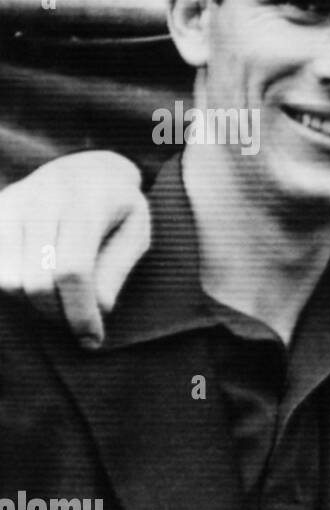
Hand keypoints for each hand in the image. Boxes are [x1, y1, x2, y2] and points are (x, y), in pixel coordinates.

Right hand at [0, 151, 149, 347]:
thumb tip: (98, 308)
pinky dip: (11, 290)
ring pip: (7, 281)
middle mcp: (41, 202)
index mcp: (85, 205)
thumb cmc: (117, 208)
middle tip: (75, 322)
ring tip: (56, 302)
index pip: (73, 272)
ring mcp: (10, 206)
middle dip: (57, 314)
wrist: (86, 169)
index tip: (92, 340)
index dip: (80, 313)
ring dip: (31, 306)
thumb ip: (118, 269)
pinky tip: (34, 289)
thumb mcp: (136, 233)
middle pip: (35, 282)